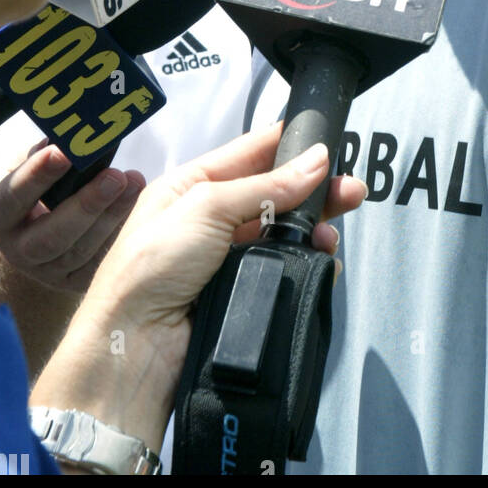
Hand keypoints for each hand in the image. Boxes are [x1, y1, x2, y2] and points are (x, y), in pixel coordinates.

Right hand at [0, 139, 144, 291]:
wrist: (40, 238)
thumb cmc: (40, 193)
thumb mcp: (30, 172)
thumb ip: (44, 155)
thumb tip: (69, 134)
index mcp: (0, 217)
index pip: (14, 196)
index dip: (37, 175)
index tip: (64, 152)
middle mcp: (19, 250)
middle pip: (51, 236)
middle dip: (86, 205)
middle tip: (115, 176)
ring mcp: (48, 271)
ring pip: (81, 251)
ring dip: (113, 216)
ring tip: (135, 183)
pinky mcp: (76, 282)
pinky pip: (101, 264)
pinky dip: (122, 236)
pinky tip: (142, 210)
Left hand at [32, 125, 365, 452]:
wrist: (135, 347)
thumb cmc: (155, 265)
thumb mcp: (205, 207)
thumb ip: (265, 186)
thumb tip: (318, 160)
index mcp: (192, 186)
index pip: (249, 153)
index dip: (288, 144)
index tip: (327, 139)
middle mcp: (212, 218)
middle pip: (275, 195)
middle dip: (313, 191)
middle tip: (352, 191)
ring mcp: (229, 257)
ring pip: (284, 233)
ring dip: (313, 230)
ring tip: (331, 237)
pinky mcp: (244, 292)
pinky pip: (284, 269)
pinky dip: (306, 264)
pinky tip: (321, 263)